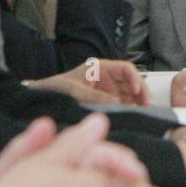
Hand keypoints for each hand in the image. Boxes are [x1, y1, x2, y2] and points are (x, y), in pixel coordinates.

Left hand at [28, 58, 148, 105]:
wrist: (37, 99)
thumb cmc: (53, 88)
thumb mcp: (72, 89)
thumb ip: (93, 95)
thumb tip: (117, 101)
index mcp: (100, 69)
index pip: (126, 69)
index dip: (135, 78)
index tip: (137, 91)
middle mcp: (107, 80)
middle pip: (132, 83)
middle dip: (142, 93)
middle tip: (148, 106)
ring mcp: (107, 93)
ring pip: (130, 97)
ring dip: (137, 104)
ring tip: (143, 114)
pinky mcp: (105, 106)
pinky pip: (121, 107)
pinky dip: (128, 112)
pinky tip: (133, 118)